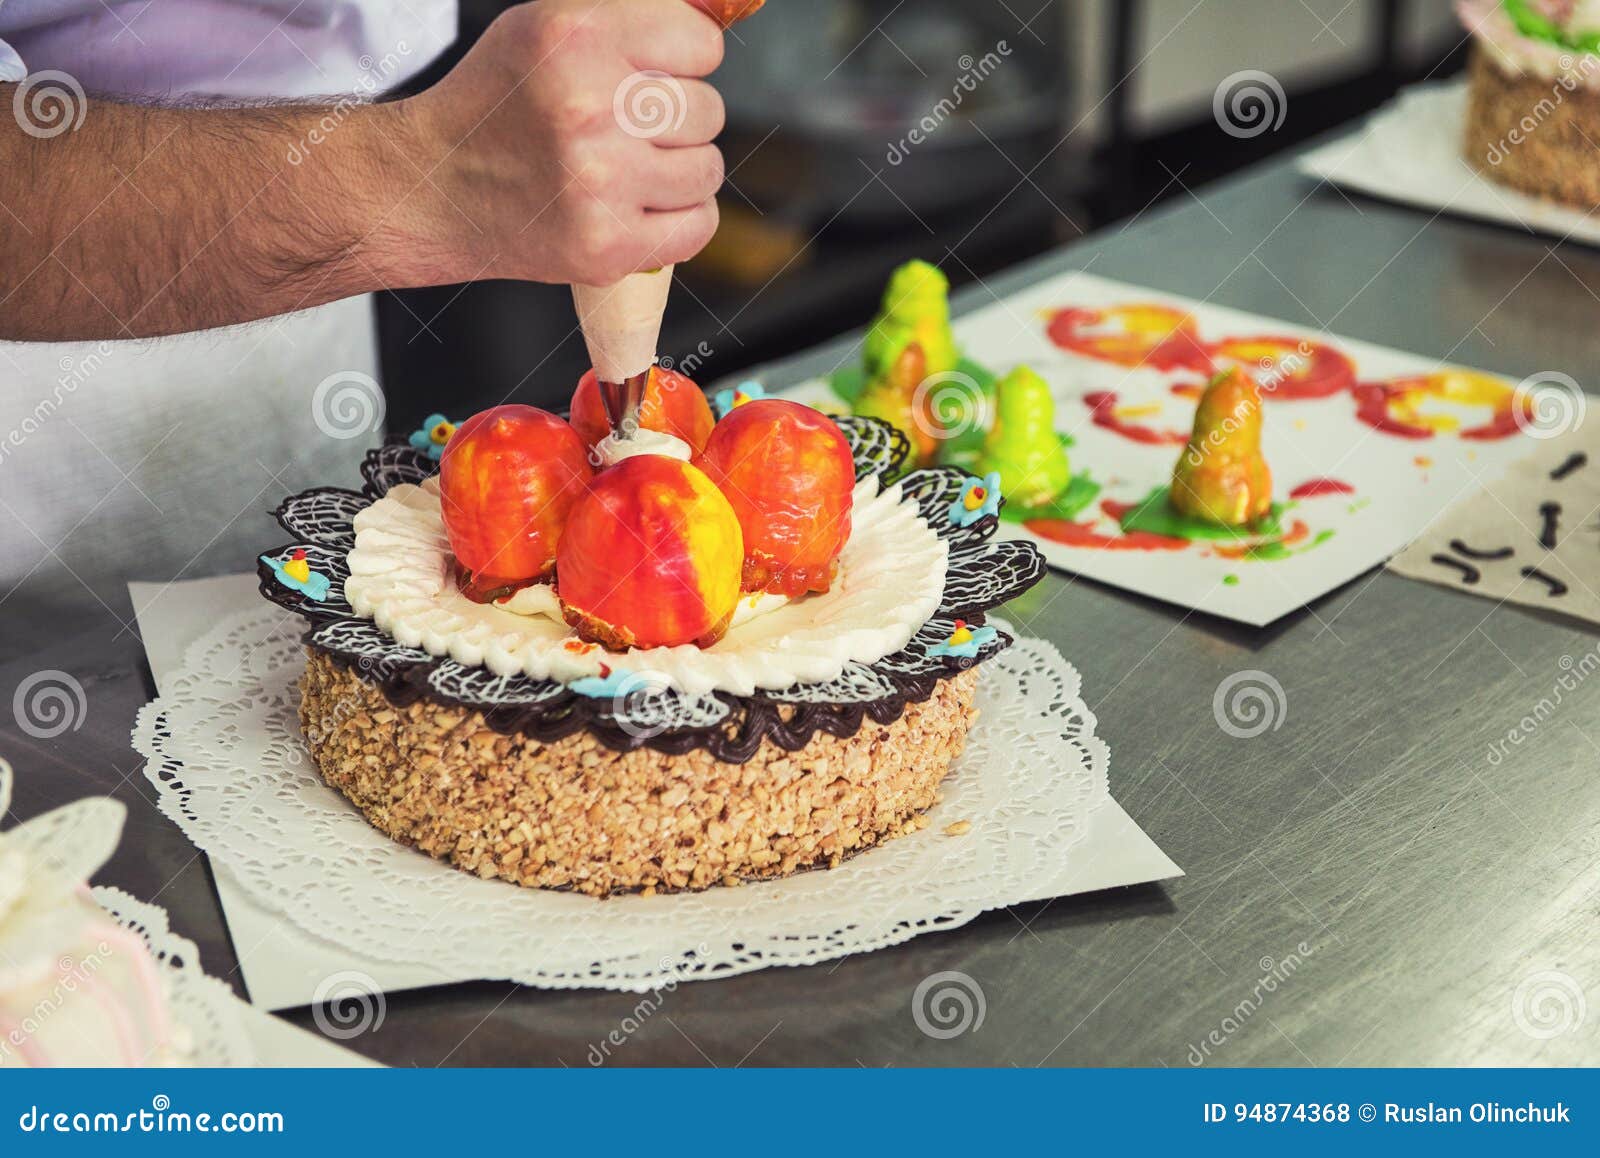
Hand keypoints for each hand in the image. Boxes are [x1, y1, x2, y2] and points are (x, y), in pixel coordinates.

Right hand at [396, 0, 729, 285]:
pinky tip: (639, 206)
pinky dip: (680, 218)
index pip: (701, 43)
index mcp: (578, 38)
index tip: (656, 76)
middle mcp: (590, 108)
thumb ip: (628, 21)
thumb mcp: (545, 28)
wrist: (433, 188)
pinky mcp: (607, 245)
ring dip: (680, 170)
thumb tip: (715, 14)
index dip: (684, 61)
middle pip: (708, 109)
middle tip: (627, 130)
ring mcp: (601, 183)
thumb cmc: (496, 105)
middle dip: (677, 119)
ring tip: (629, 169)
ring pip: (708, 168)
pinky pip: (698, 224)